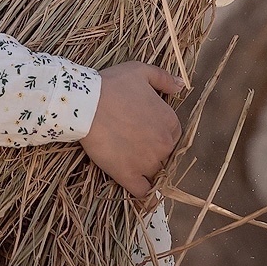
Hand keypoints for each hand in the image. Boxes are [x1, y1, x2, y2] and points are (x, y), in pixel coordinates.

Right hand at [81, 62, 183, 201]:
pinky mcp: (128, 176)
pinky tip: (138, 189)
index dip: (159, 133)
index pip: (173, 135)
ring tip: (130, 162)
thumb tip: (180, 86)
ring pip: (155, 173)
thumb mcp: (141, 71)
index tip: (144, 130)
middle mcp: (164, 146)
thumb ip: (164, 78)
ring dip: (147, 171)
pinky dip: (143, 193)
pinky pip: (142, 193)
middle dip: (153, 151)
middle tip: (133, 143)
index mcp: (170, 123)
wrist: (86, 104)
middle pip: (165, 155)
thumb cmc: (113, 85)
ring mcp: (147, 163)